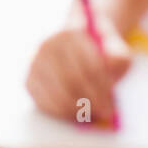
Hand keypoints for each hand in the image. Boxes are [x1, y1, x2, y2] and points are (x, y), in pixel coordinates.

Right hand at [25, 12, 131, 128]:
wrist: (76, 49)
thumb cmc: (100, 54)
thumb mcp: (116, 50)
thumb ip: (118, 57)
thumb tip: (110, 68)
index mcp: (71, 33)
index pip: (89, 66)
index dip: (102, 90)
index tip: (112, 105)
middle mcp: (48, 45)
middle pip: (71, 81)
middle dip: (91, 101)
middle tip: (104, 113)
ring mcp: (35, 62)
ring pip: (57, 93)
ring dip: (77, 109)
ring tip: (91, 113)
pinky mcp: (29, 80)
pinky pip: (43, 102)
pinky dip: (61, 113)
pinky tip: (74, 112)